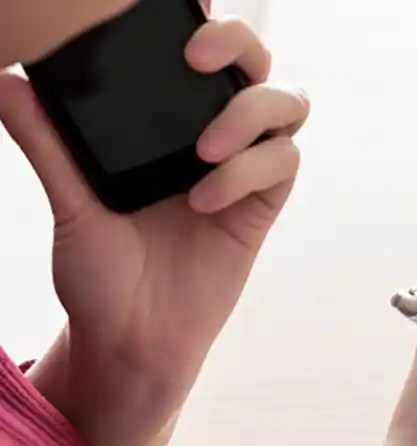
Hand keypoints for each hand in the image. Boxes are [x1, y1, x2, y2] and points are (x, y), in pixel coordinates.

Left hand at [0, 16, 307, 381]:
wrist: (133, 339)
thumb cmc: (100, 274)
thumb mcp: (64, 202)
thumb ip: (47, 143)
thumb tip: (8, 82)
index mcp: (162, 124)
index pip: (195, 54)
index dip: (203, 21)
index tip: (185, 4)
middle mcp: (209, 135)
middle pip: (255, 63)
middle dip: (237, 44)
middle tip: (197, 56)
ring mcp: (242, 167)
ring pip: (286, 104)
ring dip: (249, 113)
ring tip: (203, 150)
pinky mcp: (263, 204)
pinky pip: (282, 162)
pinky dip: (247, 171)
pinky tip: (204, 198)